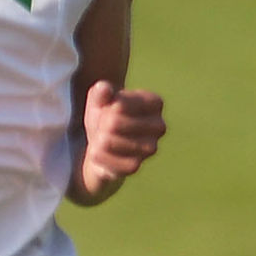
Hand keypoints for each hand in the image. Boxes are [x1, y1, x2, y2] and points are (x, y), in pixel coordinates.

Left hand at [77, 80, 165, 200]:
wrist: (102, 146)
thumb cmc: (105, 116)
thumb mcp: (100, 99)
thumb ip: (100, 91)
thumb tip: (104, 89)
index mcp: (155, 103)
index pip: (122, 104)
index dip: (106, 106)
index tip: (110, 109)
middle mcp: (159, 126)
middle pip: (113, 122)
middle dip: (100, 124)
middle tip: (103, 126)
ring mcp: (150, 148)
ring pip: (109, 141)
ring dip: (97, 139)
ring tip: (100, 138)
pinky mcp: (136, 166)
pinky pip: (108, 160)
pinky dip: (97, 155)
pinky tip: (98, 152)